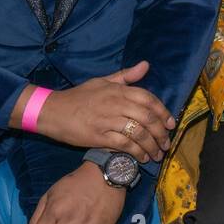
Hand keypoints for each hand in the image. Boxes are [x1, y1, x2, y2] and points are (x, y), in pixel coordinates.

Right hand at [19, 61, 174, 162]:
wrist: (52, 111)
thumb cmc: (78, 96)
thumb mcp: (102, 81)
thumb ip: (126, 76)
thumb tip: (146, 65)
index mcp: (118, 90)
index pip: (148, 99)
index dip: (163, 112)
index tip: (170, 124)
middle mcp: (116, 103)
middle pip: (147, 118)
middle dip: (161, 133)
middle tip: (166, 143)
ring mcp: (107, 120)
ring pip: (138, 133)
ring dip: (151, 146)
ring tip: (157, 154)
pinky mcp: (99, 136)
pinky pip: (124, 145)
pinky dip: (136, 153)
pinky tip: (142, 158)